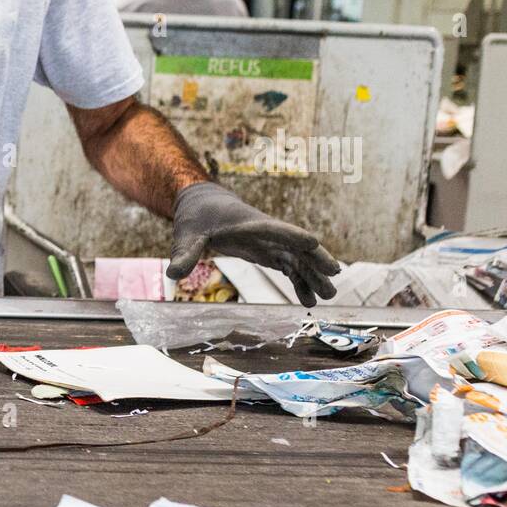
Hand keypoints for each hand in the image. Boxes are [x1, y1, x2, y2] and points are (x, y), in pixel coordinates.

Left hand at [168, 182, 339, 307]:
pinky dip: (299, 281)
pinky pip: (289, 267)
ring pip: (297, 258)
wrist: (204, 207)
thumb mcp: (186, 235)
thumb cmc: (196, 218)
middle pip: (295, 245)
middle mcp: (265, 233)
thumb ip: (183, 253)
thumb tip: (172, 274)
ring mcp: (270, 242)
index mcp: (248, 225)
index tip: (313, 242)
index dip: (292, 235)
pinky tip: (309, 299)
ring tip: (329, 295)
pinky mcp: (268, 252)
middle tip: (334, 276)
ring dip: (313, 275)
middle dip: (315, 259)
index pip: (273, 229)